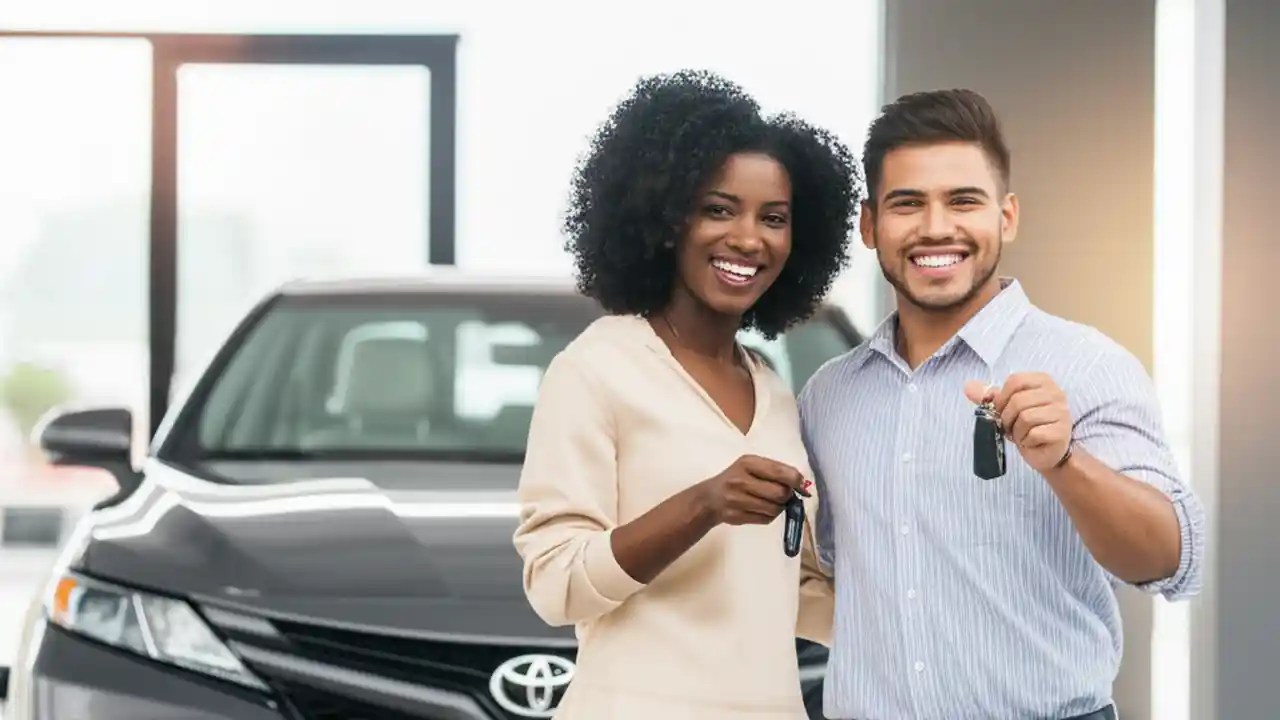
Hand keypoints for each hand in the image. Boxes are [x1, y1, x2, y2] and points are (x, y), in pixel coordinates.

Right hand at [696, 454, 810, 525]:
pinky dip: (769, 516)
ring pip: (774, 509)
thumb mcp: (751, 465)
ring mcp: (737, 500)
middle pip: (780, 493)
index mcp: (747, 463)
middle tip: (784, 495)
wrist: (710, 498)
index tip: (803, 487)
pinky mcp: (737, 516)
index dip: (796, 480)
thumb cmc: (737, 478)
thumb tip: (803, 484)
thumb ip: (776, 471)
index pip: (779, 471)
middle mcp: (740, 480)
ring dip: (779, 507)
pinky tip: (761, 509)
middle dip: (787, 496)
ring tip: (771, 502)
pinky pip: (765, 519)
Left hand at [964, 373, 1072, 473]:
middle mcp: (1056, 393)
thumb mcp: (1006, 408)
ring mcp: (1062, 412)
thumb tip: (967, 386)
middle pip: (1018, 401)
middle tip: (1012, 427)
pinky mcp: (1062, 432)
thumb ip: (989, 396)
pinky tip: (1031, 442)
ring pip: (1025, 417)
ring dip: (1017, 431)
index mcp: (1042, 381)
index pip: (1015, 380)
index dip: (1002, 398)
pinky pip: (1034, 433)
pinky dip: (1027, 441)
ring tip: (1022, 435)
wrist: (1045, 452)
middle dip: (1008, 419)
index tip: (1003, 410)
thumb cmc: (1027, 427)